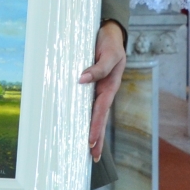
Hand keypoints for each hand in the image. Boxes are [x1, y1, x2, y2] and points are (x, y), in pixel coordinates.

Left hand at [79, 22, 127, 161]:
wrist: (109, 32)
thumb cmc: (110, 43)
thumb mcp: (109, 53)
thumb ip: (98, 67)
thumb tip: (82, 80)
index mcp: (109, 87)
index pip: (101, 112)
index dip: (95, 127)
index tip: (90, 142)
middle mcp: (104, 92)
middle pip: (99, 119)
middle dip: (97, 138)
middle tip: (93, 157)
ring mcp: (98, 90)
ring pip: (93, 113)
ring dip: (91, 130)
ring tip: (88, 150)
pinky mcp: (91, 84)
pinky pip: (86, 102)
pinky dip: (83, 114)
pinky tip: (78, 125)